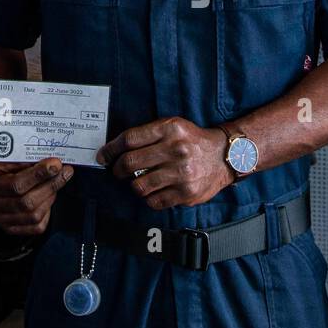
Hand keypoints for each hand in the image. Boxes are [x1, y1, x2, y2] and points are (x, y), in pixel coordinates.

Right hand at [0, 158, 73, 235]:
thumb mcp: (2, 159)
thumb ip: (23, 162)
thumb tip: (50, 163)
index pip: (16, 184)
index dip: (39, 175)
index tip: (56, 164)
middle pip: (27, 202)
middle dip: (51, 185)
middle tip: (66, 172)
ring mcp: (1, 220)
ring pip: (34, 215)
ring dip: (50, 198)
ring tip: (55, 183)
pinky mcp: (10, 229)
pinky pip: (36, 227)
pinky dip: (47, 213)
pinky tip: (48, 199)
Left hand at [96, 117, 233, 209]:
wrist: (224, 156)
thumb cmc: (193, 141)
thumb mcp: (174, 127)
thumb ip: (148, 135)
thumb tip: (115, 150)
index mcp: (169, 129)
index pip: (129, 139)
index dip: (111, 149)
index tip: (103, 156)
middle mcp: (175, 149)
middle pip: (129, 163)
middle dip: (117, 170)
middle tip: (118, 171)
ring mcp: (181, 173)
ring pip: (138, 185)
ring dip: (134, 185)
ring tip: (140, 181)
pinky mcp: (186, 193)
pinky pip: (154, 201)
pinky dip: (149, 198)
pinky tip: (155, 190)